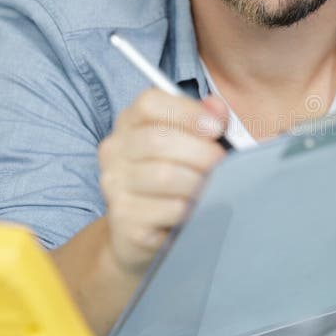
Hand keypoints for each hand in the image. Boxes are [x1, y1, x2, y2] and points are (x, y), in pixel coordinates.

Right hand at [98, 89, 228, 275]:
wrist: (137, 232)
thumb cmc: (171, 178)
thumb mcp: (188, 143)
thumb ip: (206, 120)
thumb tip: (218, 110)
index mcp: (129, 123)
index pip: (149, 103)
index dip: (187, 112)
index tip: (216, 128)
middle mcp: (114, 151)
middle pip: (158, 140)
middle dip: (201, 152)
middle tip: (220, 163)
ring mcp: (114, 186)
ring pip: (165, 176)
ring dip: (198, 182)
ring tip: (209, 188)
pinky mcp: (124, 220)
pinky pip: (170, 210)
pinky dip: (192, 210)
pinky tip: (194, 210)